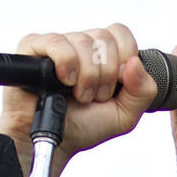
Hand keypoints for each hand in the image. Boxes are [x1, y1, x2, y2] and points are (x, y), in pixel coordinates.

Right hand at [0, 24, 158, 174]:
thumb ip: (143, 91)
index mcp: (103, 55)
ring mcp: (59, 44)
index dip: (124, 59)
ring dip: (86, 77)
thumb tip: (135, 63)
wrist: (56, 142)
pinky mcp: (33, 47)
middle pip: (105, 37)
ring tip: (78, 96)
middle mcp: (82, 45)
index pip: (121, 33)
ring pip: (84, 41)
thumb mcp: (125, 115)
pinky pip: (57, 42)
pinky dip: (66, 64)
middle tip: (94, 96)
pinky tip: (64, 82)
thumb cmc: (84, 127)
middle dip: (105, 75)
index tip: (115, 85)